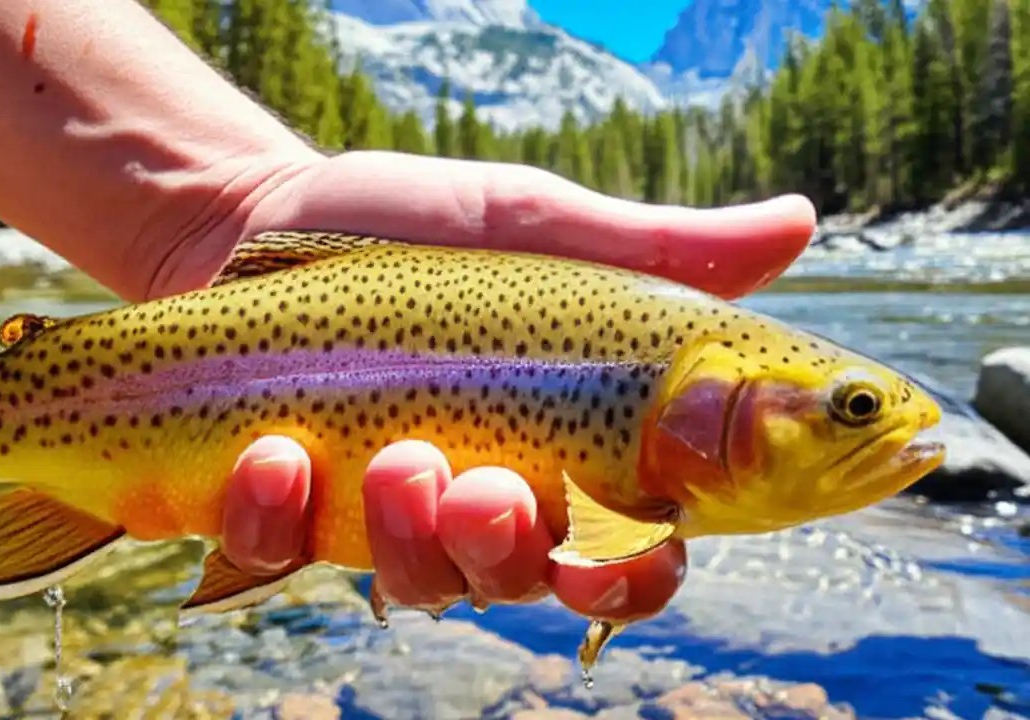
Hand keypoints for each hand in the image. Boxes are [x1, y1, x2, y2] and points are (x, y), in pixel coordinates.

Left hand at [184, 150, 814, 622]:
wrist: (249, 220)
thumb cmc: (408, 231)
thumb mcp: (532, 225)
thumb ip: (657, 248)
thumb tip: (802, 224)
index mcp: (561, 450)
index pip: (630, 549)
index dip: (632, 573)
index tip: (607, 551)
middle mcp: (478, 502)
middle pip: (527, 583)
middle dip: (510, 552)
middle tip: (486, 486)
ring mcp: (375, 516)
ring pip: (420, 583)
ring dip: (412, 537)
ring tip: (392, 455)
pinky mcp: (277, 512)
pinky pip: (281, 553)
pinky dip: (280, 516)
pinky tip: (274, 452)